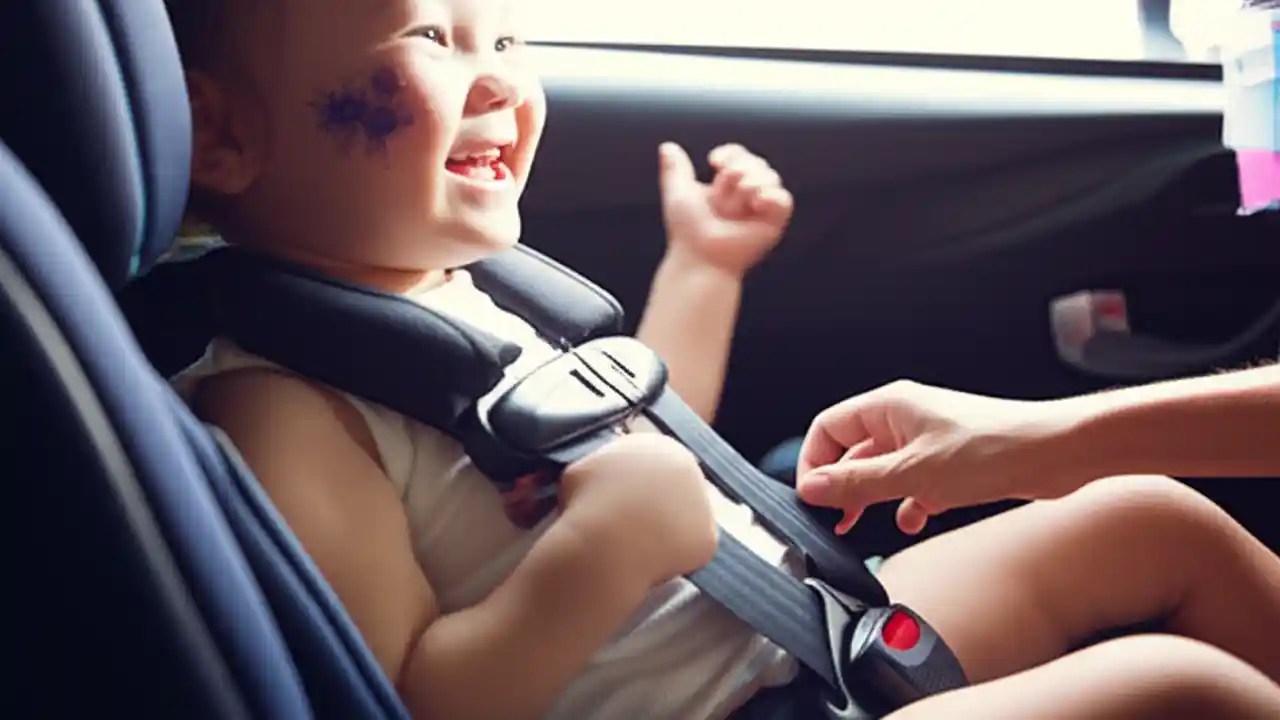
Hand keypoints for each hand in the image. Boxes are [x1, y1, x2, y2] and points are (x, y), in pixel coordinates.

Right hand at [558, 433, 717, 587]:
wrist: (607, 537)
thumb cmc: (589, 498)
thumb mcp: (586, 468)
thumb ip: (604, 470)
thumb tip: (601, 480)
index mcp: (661, 447)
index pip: (655, 465)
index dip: (636, 487)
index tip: (620, 504)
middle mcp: (691, 469)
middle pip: (675, 491)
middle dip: (657, 508)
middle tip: (631, 528)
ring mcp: (705, 504)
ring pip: (684, 521)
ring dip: (667, 533)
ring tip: (638, 548)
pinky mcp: (708, 538)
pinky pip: (689, 551)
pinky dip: (672, 559)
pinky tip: (652, 563)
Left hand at [657, 142, 792, 277]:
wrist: (699, 255)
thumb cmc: (688, 231)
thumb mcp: (678, 193)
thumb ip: (674, 169)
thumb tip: (667, 146)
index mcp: (727, 187)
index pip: (739, 156)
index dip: (731, 153)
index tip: (714, 162)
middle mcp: (746, 196)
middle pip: (757, 162)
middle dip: (739, 169)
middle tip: (725, 187)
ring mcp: (761, 210)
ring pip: (771, 177)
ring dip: (752, 181)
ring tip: (741, 196)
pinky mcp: (773, 224)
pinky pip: (784, 200)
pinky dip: (772, 196)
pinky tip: (757, 201)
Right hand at [795, 381, 1081, 535]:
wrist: (1056, 452)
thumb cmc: (994, 447)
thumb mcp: (913, 473)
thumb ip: (858, 483)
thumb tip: (813, 488)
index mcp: (889, 406)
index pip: (828, 428)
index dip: (814, 462)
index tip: (814, 496)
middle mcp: (904, 418)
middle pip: (852, 450)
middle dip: (841, 484)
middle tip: (832, 515)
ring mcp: (927, 440)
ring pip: (882, 469)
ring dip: (870, 497)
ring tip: (859, 523)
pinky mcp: (950, 461)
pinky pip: (912, 482)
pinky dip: (905, 502)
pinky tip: (911, 519)